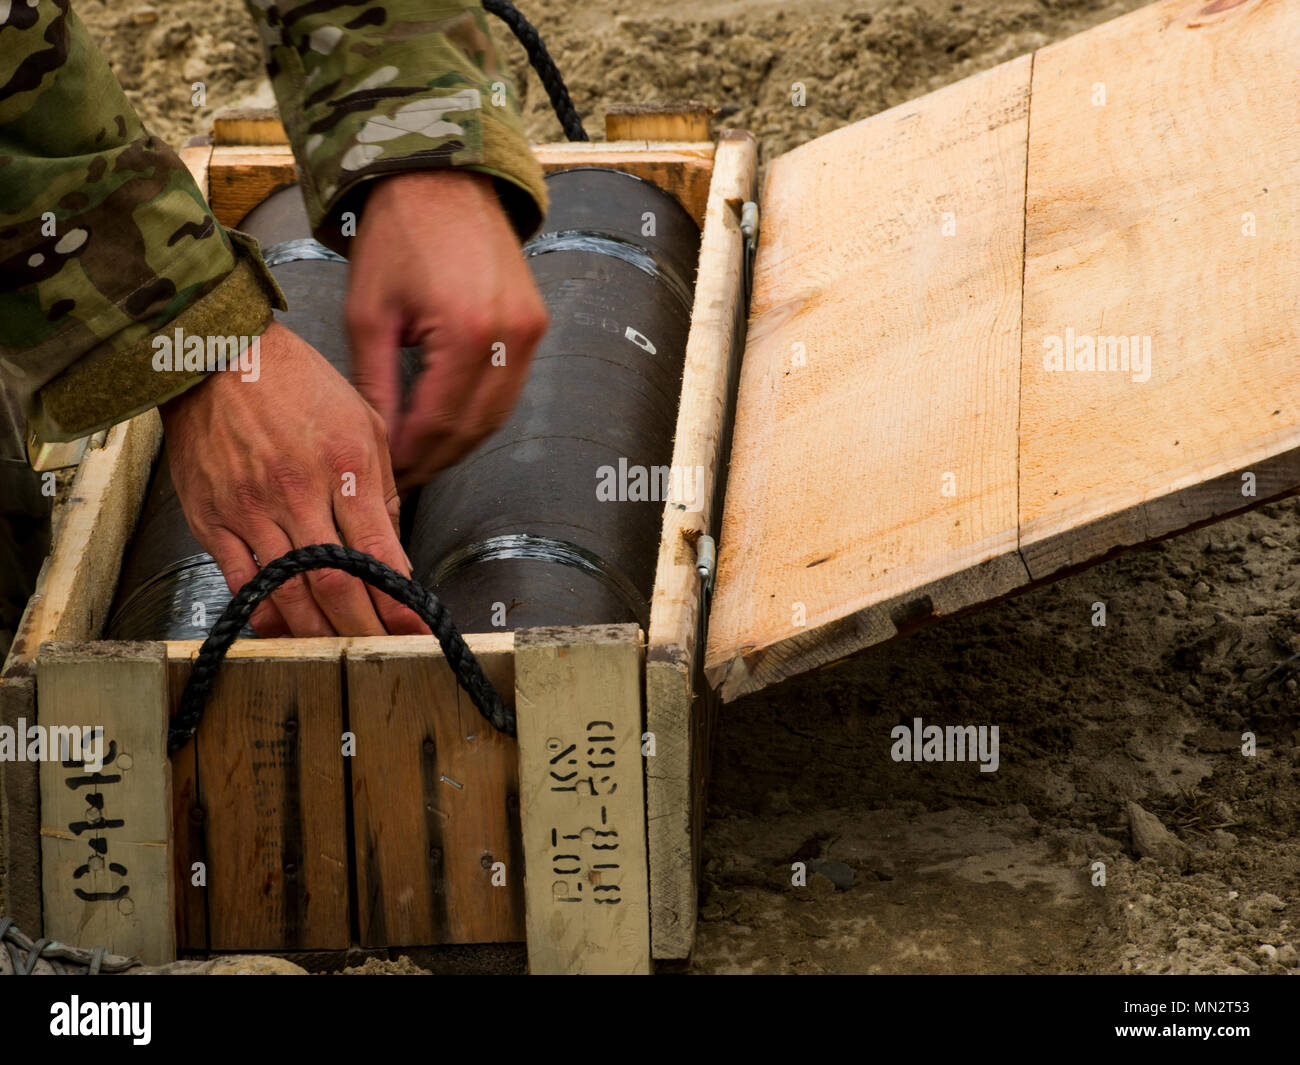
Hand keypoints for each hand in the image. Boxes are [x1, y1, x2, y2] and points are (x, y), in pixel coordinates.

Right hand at [158, 321, 429, 637]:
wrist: (217, 354)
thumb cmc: (294, 383)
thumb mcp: (362, 421)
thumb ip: (381, 486)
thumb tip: (393, 547)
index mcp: (344, 465)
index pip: (378, 552)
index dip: (399, 601)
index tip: (415, 629)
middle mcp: (298, 491)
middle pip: (336, 582)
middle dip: (364, 628)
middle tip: (382, 653)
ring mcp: (251, 507)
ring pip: (289, 590)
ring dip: (318, 631)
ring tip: (340, 652)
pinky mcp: (212, 516)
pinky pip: (241, 580)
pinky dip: (264, 612)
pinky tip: (283, 629)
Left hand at [345, 169, 548, 490]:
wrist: (441, 179)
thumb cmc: (396, 236)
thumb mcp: (368, 314)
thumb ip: (374, 386)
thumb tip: (373, 444)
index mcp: (465, 329)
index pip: (437, 422)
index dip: (409, 457)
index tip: (383, 477)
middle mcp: (510, 334)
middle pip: (473, 428)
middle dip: (433, 460)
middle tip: (399, 480)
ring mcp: (530, 330)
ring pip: (496, 416)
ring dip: (458, 444)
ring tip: (419, 459)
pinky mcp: (536, 324)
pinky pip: (509, 389)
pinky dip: (478, 414)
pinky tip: (446, 425)